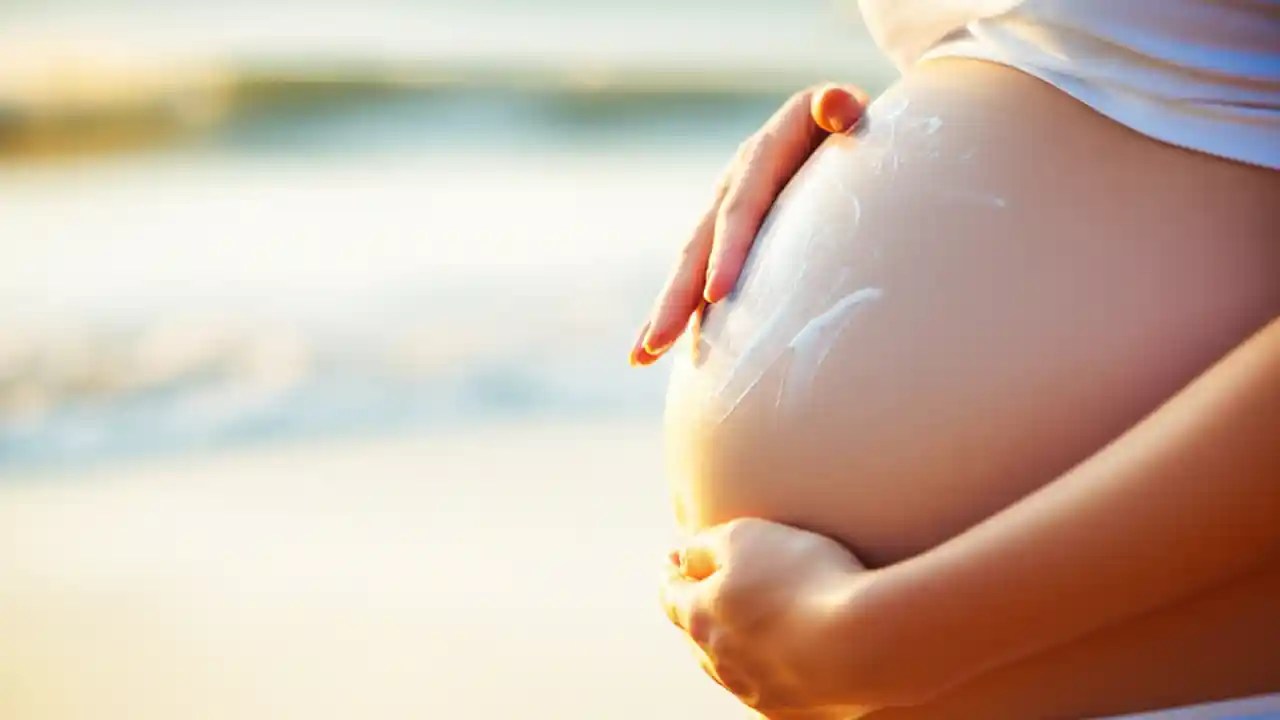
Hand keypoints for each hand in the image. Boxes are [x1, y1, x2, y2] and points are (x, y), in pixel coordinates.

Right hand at [629, 84, 868, 365]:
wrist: (838, 127)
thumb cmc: (856, 127)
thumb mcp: (849, 111)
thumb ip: (842, 107)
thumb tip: (837, 106)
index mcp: (761, 156)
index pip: (742, 209)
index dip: (728, 250)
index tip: (717, 294)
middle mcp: (731, 187)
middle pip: (698, 246)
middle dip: (677, 296)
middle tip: (658, 342)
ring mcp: (723, 216)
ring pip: (687, 269)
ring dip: (664, 312)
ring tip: (643, 355)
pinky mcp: (725, 242)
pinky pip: (695, 281)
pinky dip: (676, 316)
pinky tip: (652, 354)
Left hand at [659, 518, 879, 718]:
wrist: (865, 642)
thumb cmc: (803, 578)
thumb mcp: (744, 537)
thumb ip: (705, 546)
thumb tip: (684, 558)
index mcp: (702, 618)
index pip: (672, 595)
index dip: (672, 573)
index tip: (673, 560)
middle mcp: (720, 661)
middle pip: (697, 635)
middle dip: (696, 610)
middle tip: (700, 591)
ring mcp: (755, 690)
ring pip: (728, 666)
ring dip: (728, 643)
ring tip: (737, 626)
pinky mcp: (791, 710)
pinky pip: (765, 687)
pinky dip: (763, 669)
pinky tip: (778, 658)